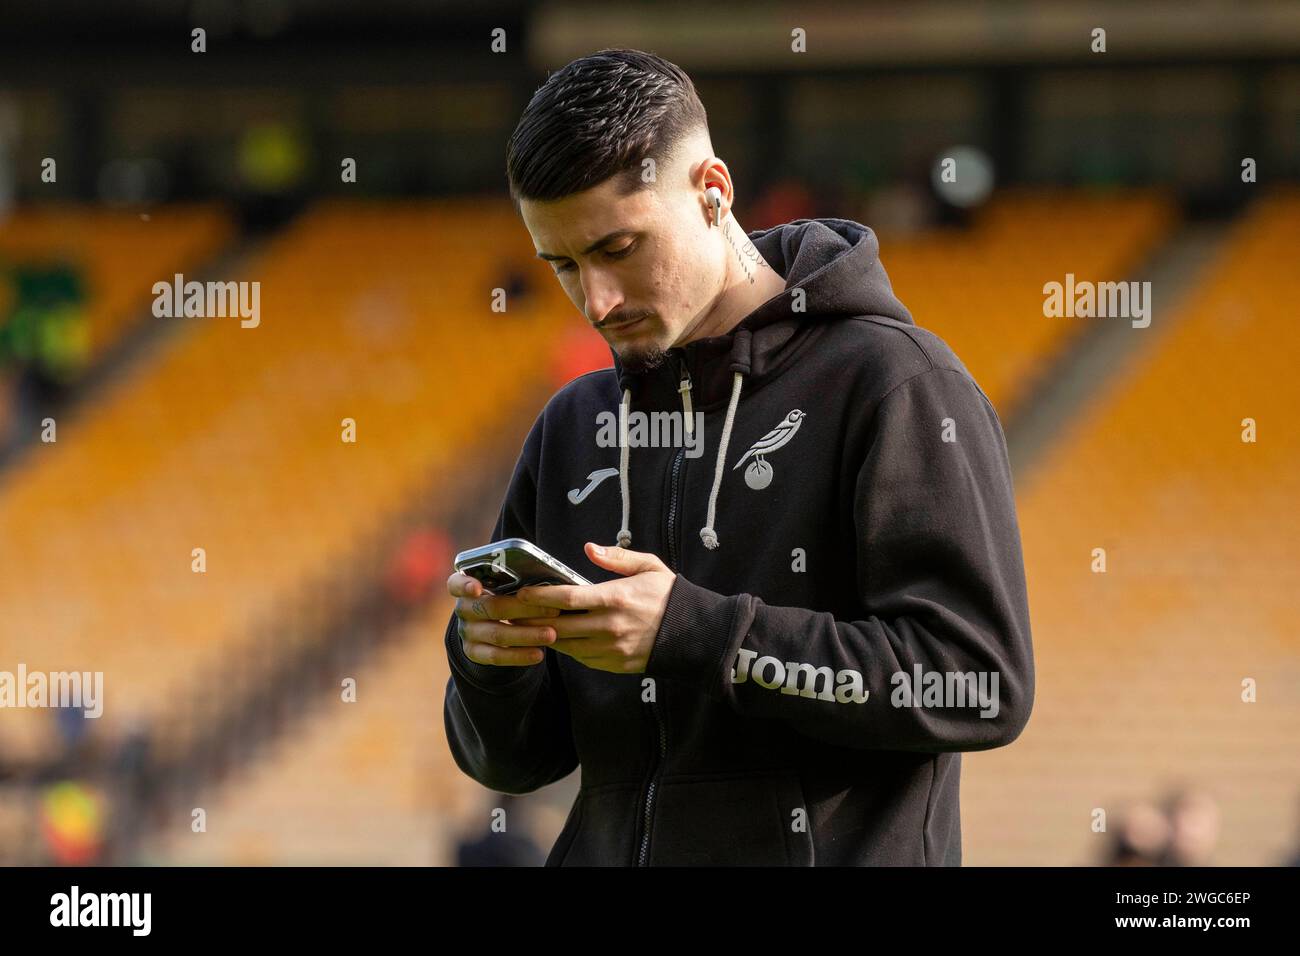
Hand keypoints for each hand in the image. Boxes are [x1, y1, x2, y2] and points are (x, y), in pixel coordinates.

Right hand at [447, 571, 561, 666]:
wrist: (492, 625)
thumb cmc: (507, 596)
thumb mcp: (505, 586)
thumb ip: (515, 583)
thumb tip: (547, 585)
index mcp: (466, 586)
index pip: (456, 583)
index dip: (465, 585)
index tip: (477, 588)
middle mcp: (463, 608)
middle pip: (490, 607)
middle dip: (523, 609)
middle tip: (553, 610)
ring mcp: (467, 632)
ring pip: (497, 634)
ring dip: (527, 634)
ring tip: (551, 634)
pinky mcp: (473, 652)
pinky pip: (496, 656)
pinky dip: (519, 656)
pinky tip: (538, 654)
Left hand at [513, 542, 675, 674]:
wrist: (695, 634)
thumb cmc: (669, 596)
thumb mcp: (649, 566)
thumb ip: (617, 557)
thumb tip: (588, 548)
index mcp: (616, 598)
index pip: (567, 599)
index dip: (539, 597)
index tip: (521, 593)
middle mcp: (610, 626)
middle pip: (558, 625)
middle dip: (531, 619)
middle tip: (512, 613)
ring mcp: (611, 649)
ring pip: (565, 645)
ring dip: (545, 635)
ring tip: (527, 624)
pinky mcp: (613, 664)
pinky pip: (580, 657)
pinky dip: (566, 647)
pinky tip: (558, 637)